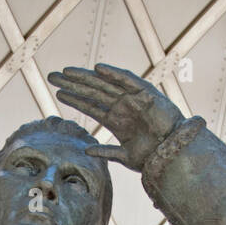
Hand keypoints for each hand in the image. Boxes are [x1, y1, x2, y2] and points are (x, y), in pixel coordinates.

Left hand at [47, 63, 180, 170]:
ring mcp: (132, 98)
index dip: (74, 98)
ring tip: (67, 71)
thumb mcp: (124, 156)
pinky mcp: (146, 93)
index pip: (90, 106)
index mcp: (116, 119)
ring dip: (86, 76)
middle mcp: (122, 106)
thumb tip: (86, 151)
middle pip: (92, 91)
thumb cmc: (152, 156)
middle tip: (52, 76)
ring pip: (104, 84)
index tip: (58, 92)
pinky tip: (98, 69)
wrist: (173, 153)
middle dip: (72, 83)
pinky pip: (127, 80)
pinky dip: (113, 74)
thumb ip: (106, 152)